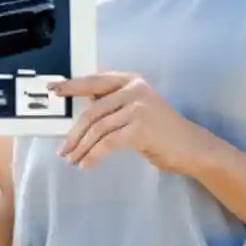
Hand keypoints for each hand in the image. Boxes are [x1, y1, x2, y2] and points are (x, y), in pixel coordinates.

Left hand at [51, 72, 217, 174]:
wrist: (191, 147)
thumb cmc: (161, 130)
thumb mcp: (136, 108)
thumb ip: (113, 103)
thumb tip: (84, 107)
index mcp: (130, 81)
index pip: (94, 81)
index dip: (72, 86)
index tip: (54, 90)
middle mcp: (133, 90)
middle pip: (92, 111)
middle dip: (74, 133)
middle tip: (63, 149)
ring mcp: (138, 108)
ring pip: (97, 128)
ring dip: (81, 147)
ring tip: (72, 160)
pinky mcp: (140, 128)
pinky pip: (108, 143)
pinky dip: (94, 155)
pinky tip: (86, 164)